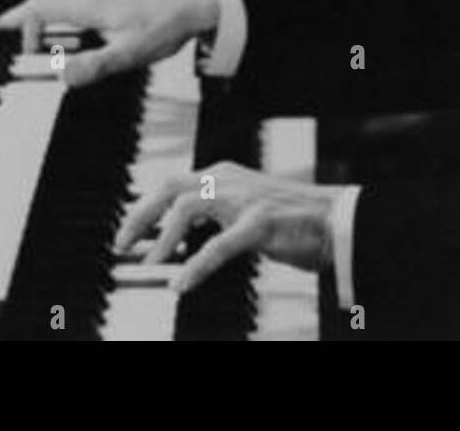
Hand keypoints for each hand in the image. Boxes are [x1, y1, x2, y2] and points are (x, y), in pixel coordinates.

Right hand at [0, 0, 219, 87]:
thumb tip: (61, 79)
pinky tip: (65, 28)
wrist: (196, 4)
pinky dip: (59, 10)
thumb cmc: (166, 26)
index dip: (17, 26)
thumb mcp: (131, 53)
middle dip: (21, 17)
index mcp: (88, 6)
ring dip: (40, 12)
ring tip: (28, 34)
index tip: (14, 51)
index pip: (38, 9)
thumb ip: (96, 66)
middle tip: (1, 34)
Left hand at [115, 161, 346, 291]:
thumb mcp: (245, 206)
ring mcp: (246, 199)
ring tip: (150, 264)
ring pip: (189, 206)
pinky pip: (219, 244)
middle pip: (171, 186)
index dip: (145, 208)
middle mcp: (231, 179)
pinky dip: (195, 265)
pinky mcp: (261, 223)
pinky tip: (181, 284)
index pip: (172, 183)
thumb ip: (215, 211)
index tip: (128, 235)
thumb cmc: (291, 220)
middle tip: (122, 245)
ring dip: (163, 237)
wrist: (337, 220)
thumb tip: (176, 233)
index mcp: (224, 174)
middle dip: (141, 214)